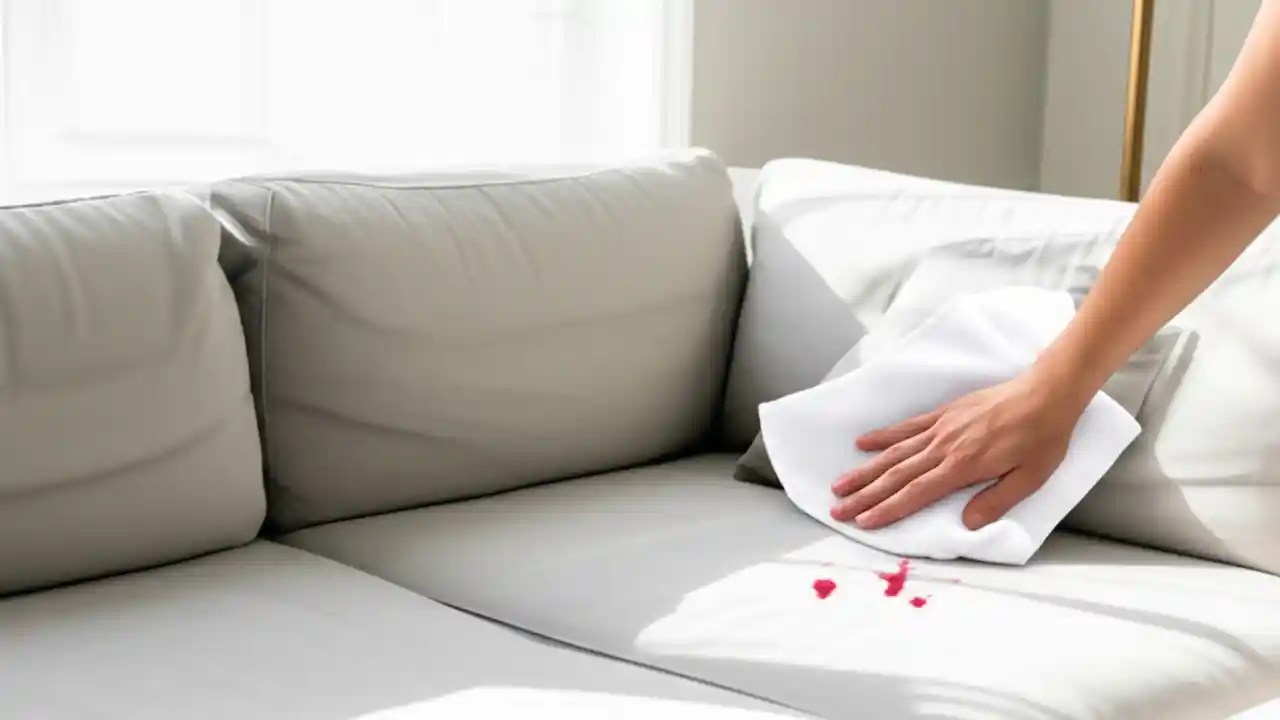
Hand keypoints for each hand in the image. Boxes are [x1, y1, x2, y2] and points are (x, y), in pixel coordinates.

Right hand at [830, 367, 1089, 530]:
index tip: (863, 522)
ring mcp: (941, 428)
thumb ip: (996, 501)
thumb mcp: (1030, 478)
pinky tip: (862, 443)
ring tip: (839, 484)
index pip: (916, 493)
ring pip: (894, 452)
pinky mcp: (944, 414)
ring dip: (865, 470)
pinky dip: (883, 436)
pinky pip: (907, 427)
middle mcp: (944, 447)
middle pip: (896, 475)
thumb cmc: (1042, 439)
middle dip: (864, 495)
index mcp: (963, 466)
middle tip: (838, 509)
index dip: (888, 509)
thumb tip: (968, 525)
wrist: (1046, 394)